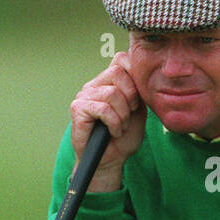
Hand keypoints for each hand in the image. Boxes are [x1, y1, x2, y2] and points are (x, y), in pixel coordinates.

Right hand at [70, 53, 146, 191]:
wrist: (110, 161)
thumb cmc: (124, 137)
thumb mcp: (139, 109)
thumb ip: (139, 89)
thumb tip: (141, 72)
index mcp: (109, 82)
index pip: (121, 58)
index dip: (135, 76)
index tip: (137, 101)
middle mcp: (94, 84)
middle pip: (117, 71)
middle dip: (131, 96)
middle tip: (129, 115)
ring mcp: (84, 95)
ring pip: (112, 93)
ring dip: (123, 115)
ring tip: (120, 126)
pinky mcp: (77, 109)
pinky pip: (103, 109)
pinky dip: (114, 123)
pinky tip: (113, 132)